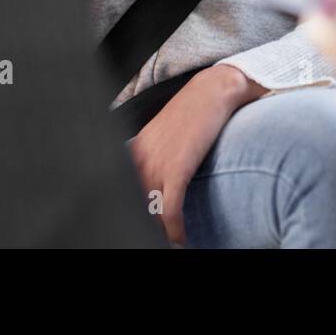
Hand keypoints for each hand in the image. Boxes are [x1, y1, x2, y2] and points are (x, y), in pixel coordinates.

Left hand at [128, 65, 267, 245]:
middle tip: (156, 240)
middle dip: (145, 226)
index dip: (127, 213)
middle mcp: (139, 159)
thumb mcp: (162, 135)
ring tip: (170, 244)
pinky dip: (175, 230)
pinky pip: (171, 210)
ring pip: (150, 213)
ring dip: (160, 233)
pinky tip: (181, 239)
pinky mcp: (176, 169)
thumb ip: (151, 158)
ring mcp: (156, 164)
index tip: (135, 227)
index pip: (122, 193)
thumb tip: (152, 188)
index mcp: (133, 152)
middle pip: (134, 206)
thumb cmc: (193, 113)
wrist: (213, 90)